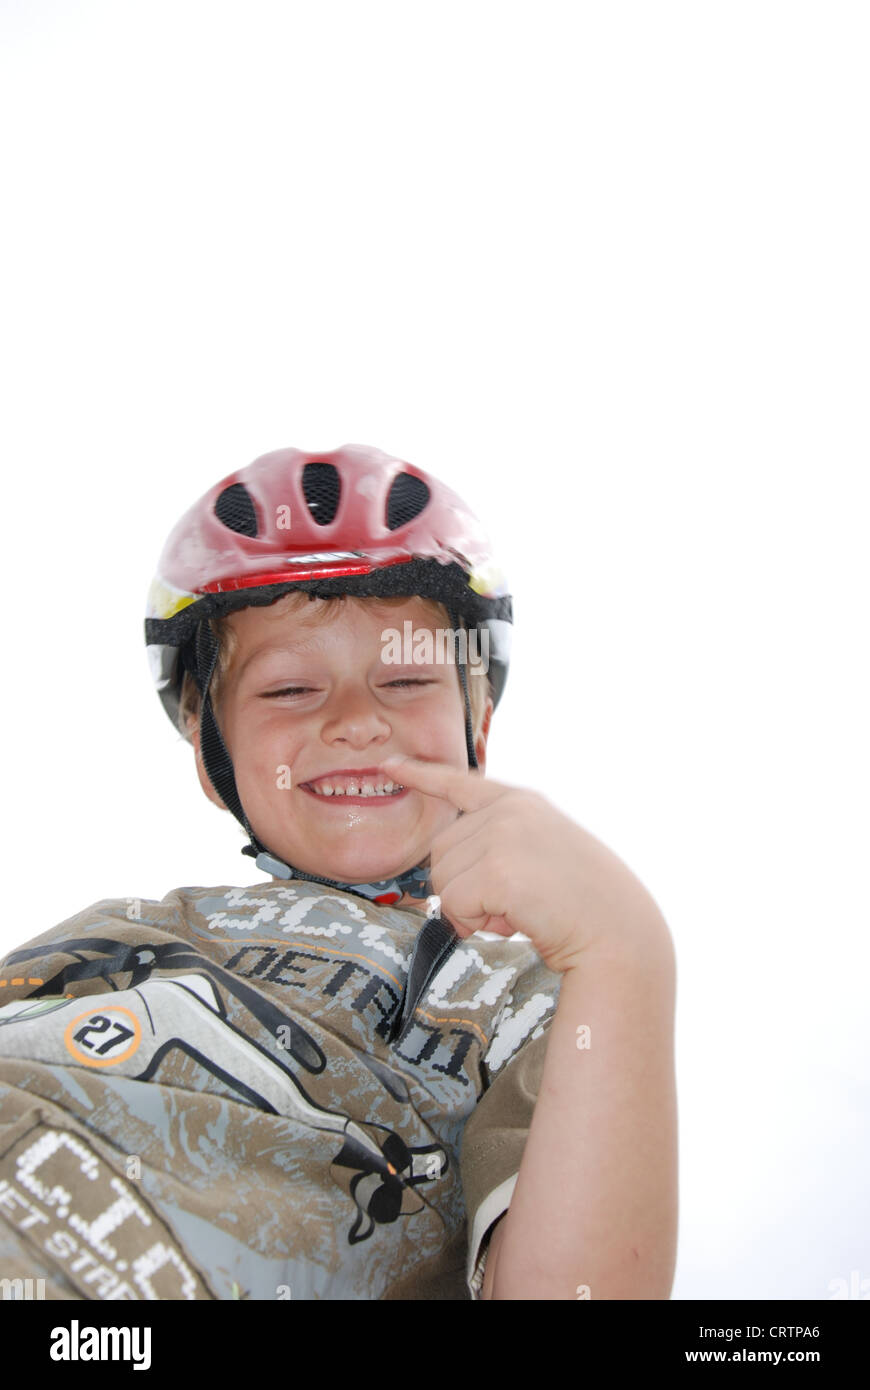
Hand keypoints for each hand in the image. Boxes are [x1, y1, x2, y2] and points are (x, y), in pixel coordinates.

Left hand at [381, 754, 653, 973]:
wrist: (620, 933)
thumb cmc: (584, 905)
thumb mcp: (542, 854)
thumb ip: (499, 846)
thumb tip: (446, 882)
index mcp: (521, 803)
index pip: (460, 782)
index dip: (421, 774)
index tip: (391, 764)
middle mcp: (509, 810)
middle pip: (440, 852)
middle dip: (463, 889)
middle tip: (511, 904)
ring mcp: (504, 835)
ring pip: (442, 881)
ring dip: (471, 910)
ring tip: (519, 911)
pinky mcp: (498, 869)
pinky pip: (454, 905)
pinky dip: (476, 924)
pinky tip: (516, 921)